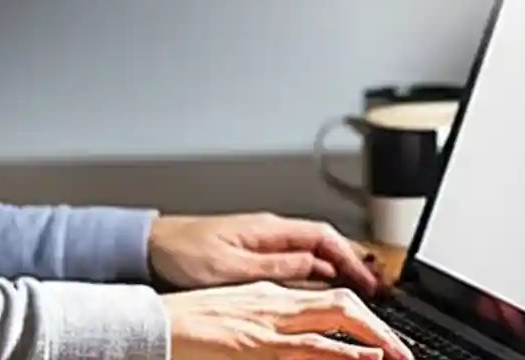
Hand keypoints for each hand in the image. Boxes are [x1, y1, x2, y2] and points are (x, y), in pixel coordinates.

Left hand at [149, 214, 380, 294]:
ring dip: (338, 271)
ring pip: (313, 255)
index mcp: (270, 230)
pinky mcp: (253, 255)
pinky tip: (320, 290)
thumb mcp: (232, 267)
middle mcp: (271, 232)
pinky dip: (316, 275)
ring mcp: (263, 243)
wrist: (148, 247)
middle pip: (326, 245)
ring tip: (358, 292)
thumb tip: (315, 269)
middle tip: (376, 289)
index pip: (325, 239)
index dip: (352, 259)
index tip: (371, 281)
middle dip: (354, 265)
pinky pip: (296, 263)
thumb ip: (275, 269)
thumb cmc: (182, 253)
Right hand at [165, 282, 413, 359]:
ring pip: (337, 318)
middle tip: (403, 351)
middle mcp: (277, 302)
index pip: (332, 297)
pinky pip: (310, 347)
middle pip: (345, 303)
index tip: (385, 336)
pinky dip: (342, 352)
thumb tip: (300, 342)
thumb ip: (268, 323)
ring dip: (374, 338)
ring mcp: (269, 322)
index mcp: (273, 296)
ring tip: (397, 355)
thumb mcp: (237, 318)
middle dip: (380, 327)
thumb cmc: (186, 326)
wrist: (152, 324)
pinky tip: (365, 359)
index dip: (365, 316)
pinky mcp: (257, 344)